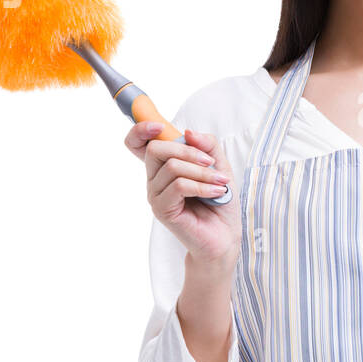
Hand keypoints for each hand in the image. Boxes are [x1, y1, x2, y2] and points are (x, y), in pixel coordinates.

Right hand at [124, 123, 240, 270]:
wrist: (224, 236)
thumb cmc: (220, 201)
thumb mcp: (220, 166)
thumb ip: (207, 145)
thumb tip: (188, 132)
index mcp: (164, 166)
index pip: (137, 144)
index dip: (141, 130)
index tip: (158, 126)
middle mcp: (154, 179)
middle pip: (155, 149)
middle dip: (187, 150)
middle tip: (210, 162)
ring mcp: (156, 195)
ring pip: (173, 167)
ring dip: (203, 173)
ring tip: (221, 183)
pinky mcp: (162, 210)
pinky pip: (179, 186)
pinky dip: (202, 186)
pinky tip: (217, 193)